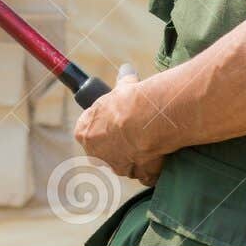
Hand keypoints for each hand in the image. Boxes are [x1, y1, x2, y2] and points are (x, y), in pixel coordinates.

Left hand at [74, 64, 165, 186]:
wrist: (148, 120)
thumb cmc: (130, 101)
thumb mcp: (123, 86)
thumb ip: (122, 82)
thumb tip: (127, 71)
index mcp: (85, 133)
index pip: (87, 130)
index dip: (100, 124)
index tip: (112, 117)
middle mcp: (96, 154)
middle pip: (104, 150)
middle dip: (116, 142)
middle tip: (132, 128)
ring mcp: (117, 167)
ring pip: (125, 162)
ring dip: (135, 153)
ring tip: (150, 137)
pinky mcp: (139, 174)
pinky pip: (145, 173)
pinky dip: (152, 166)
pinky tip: (160, 153)